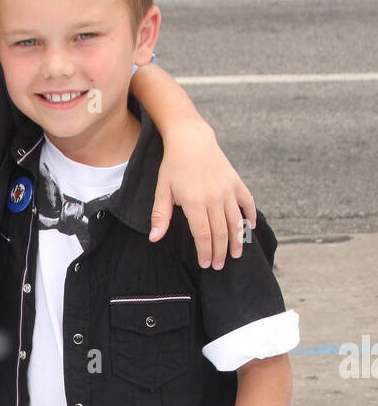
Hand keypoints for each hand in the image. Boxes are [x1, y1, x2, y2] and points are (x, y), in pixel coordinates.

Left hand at [151, 121, 256, 270]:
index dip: (205, 251)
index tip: (206, 264)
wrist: (191, 140)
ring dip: (237, 240)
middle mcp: (214, 197)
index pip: (203, 234)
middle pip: (221, 232)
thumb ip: (160, 216)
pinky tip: (250, 229)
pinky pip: (248, 202)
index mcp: (194, 201)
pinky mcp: (236, 182)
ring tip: (235, 255)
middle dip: (220, 252)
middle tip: (218, 266)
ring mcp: (228, 189)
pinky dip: (250, 216)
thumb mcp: (162, 190)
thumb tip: (154, 238)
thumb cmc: (173, 166)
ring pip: (236, 221)